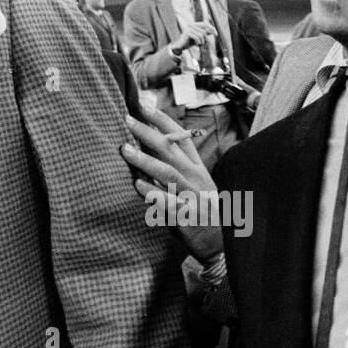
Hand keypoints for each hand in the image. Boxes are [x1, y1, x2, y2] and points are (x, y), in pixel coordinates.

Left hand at [121, 109, 223, 264]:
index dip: (161, 120)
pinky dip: (155, 193)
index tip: (142, 104)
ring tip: (124, 150)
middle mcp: (195, 178)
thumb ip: (173, 166)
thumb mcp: (193, 183)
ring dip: (146, 160)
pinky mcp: (188, 216)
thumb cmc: (202, 209)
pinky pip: (169, 202)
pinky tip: (138, 186)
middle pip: (171, 150)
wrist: (222, 243)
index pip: (180, 137)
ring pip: (169, 173)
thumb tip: (147, 146)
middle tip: (127, 119)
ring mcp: (193, 196)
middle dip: (148, 133)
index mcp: (197, 167)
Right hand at [173, 21, 217, 51]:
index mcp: (194, 24)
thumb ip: (205, 33)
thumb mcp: (199, 37)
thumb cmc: (190, 42)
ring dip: (201, 42)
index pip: (206, 24)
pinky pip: (197, 38)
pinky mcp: (187, 33)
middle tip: (202, 43)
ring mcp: (189, 28)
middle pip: (204, 31)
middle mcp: (192, 25)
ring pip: (201, 35)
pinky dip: (198, 43)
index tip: (216, 34)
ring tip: (198, 45)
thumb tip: (213, 31)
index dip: (212, 28)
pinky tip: (195, 45)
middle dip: (205, 38)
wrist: (180, 46)